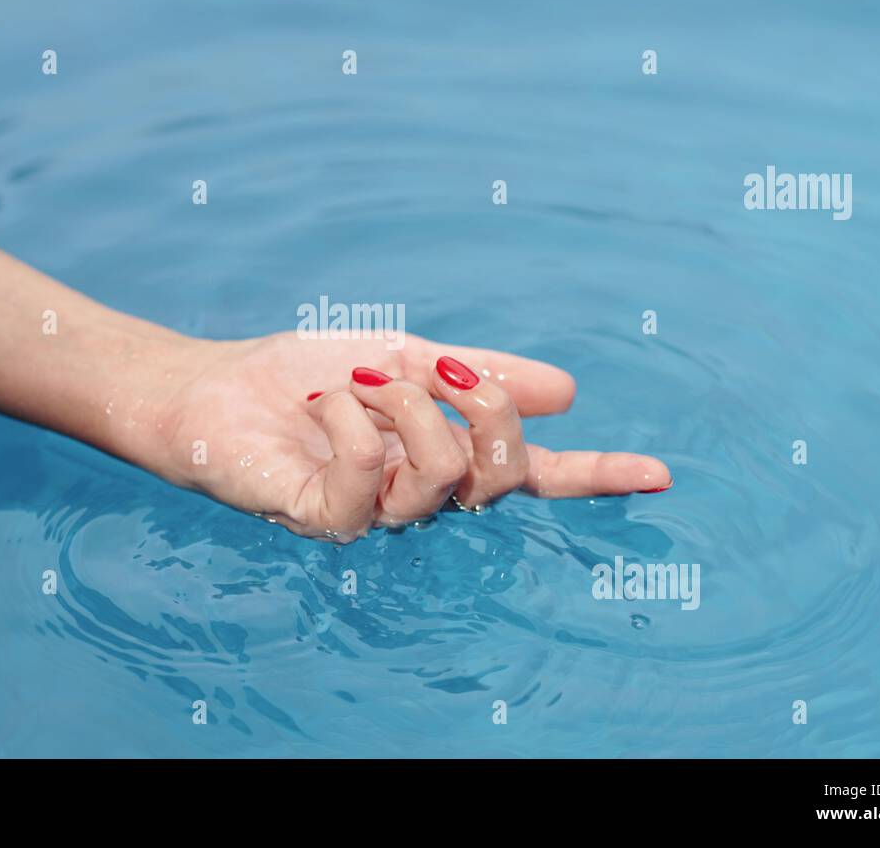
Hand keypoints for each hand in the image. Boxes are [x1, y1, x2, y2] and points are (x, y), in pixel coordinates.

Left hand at [119, 331, 670, 541]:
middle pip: (499, 475)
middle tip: (441, 366)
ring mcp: (374, 514)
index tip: (663, 476)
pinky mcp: (325, 521)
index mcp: (445, 455)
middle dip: (487, 407)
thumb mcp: (406, 358)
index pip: (532, 476)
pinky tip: (324, 402)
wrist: (215, 387)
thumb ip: (478, 377)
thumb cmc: (304, 374)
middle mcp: (419, 494)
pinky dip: (354, 419)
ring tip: (356, 380)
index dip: (596, 476)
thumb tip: (570, 394)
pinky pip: (371, 475)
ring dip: (404, 402)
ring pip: (440, 474)